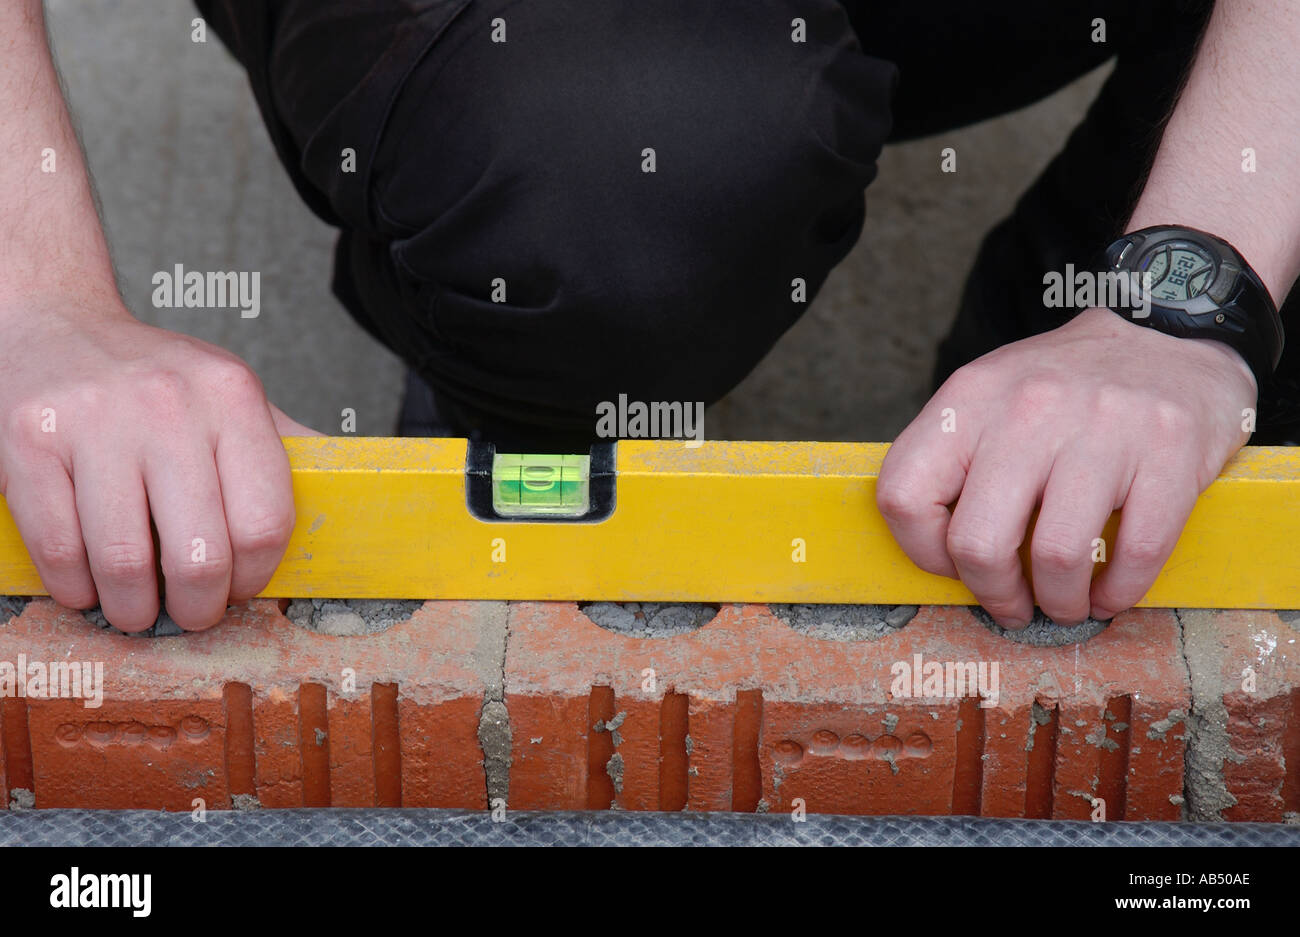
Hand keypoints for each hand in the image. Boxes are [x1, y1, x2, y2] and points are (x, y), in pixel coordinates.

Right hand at [0, 299, 320, 631]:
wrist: (52, 323)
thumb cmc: (156, 380)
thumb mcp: (232, 396)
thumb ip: (285, 449)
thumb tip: (355, 502)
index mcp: (232, 396)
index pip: (266, 522)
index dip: (256, 577)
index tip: (241, 590)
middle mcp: (167, 403)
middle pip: (200, 555)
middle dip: (197, 607)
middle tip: (190, 613)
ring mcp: (94, 419)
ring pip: (125, 563)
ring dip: (132, 609)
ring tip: (136, 609)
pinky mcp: (29, 439)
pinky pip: (58, 549)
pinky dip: (74, 588)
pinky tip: (86, 585)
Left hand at [876, 307, 1254, 627]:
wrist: (1168, 335)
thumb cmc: (1065, 387)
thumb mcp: (990, 396)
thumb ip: (954, 459)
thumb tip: (932, 550)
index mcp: (969, 398)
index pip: (904, 495)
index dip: (920, 551)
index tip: (950, 565)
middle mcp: (1029, 408)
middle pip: (977, 542)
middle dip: (993, 593)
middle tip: (1011, 603)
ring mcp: (1103, 427)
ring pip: (1055, 557)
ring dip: (1059, 602)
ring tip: (1064, 603)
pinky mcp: (1170, 449)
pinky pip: (1136, 551)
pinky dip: (1119, 592)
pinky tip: (1110, 592)